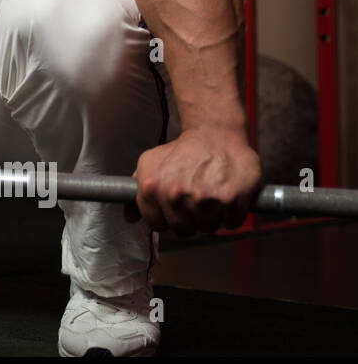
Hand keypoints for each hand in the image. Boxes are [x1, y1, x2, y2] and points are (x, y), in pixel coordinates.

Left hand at [126, 128, 260, 234]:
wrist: (214, 133)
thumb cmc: (181, 151)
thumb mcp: (149, 163)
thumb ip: (136, 191)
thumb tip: (129, 218)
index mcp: (152, 187)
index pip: (158, 225)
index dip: (166, 220)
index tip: (174, 213)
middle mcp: (176, 193)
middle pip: (183, 230)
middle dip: (190, 221)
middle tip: (195, 205)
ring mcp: (204, 197)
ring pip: (207, 227)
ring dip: (212, 218)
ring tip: (211, 198)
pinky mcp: (231, 198)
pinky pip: (233, 222)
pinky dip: (233, 215)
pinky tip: (228, 198)